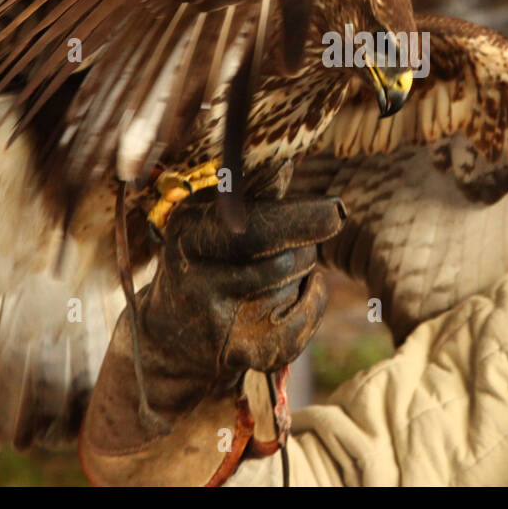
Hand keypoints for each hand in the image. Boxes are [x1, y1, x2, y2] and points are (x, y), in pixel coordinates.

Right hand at [81, 190, 344, 483]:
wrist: (171, 338)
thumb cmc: (210, 258)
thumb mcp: (214, 219)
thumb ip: (252, 193)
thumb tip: (286, 157)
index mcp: (188, 231)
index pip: (256, 226)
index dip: (302, 218)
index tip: (336, 210)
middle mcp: (195, 276)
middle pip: (281, 261)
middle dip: (307, 248)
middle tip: (316, 236)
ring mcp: (213, 318)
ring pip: (291, 285)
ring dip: (303, 271)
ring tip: (285, 266)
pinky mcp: (235, 351)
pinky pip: (299, 323)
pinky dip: (312, 302)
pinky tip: (304, 291)